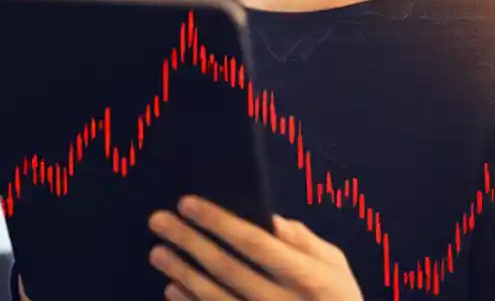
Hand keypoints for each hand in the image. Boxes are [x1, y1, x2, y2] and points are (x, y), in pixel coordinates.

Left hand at [147, 195, 363, 300]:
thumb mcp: (336, 267)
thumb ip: (304, 241)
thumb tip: (267, 219)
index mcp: (307, 277)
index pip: (254, 242)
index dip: (218, 222)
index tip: (188, 203)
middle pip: (226, 267)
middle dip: (189, 241)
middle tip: (158, 220)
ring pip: (214, 296)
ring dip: (182, 272)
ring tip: (158, 252)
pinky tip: (172, 288)